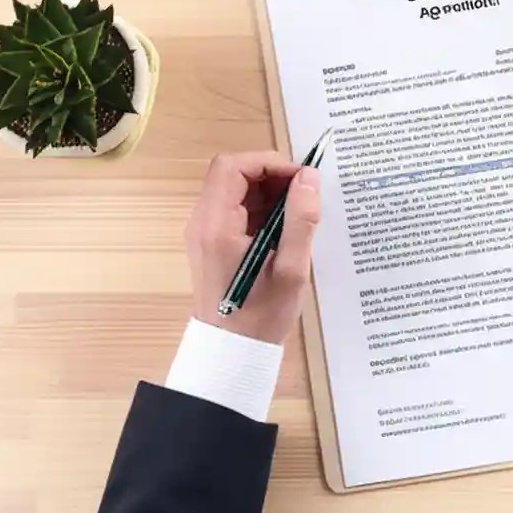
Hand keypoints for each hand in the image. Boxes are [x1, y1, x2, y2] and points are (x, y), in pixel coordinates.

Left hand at [184, 151, 320, 343]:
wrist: (232, 349)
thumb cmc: (261, 314)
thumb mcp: (291, 269)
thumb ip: (301, 220)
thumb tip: (310, 178)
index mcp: (216, 225)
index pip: (232, 167)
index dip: (269, 163)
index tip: (301, 179)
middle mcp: (203, 221)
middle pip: (232, 173)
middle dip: (271, 174)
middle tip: (304, 194)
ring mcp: (204, 231)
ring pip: (234, 188)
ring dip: (268, 190)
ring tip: (299, 212)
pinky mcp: (212, 240)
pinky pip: (234, 207)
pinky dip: (261, 206)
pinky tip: (285, 227)